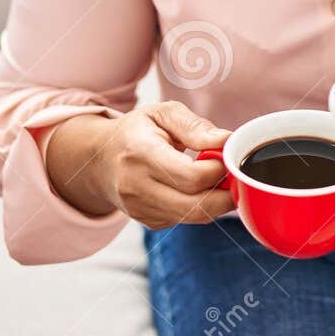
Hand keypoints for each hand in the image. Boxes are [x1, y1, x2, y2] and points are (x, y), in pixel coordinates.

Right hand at [47, 100, 235, 228]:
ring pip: (194, 217)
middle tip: (236, 175)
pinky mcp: (148, 221)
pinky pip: (185, 220)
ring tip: (221, 180)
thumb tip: (226, 141)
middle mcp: (136, 187)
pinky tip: (200, 189)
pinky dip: (201, 207)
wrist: (99, 159)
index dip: (219, 169)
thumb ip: (195, 126)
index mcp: (140, 153)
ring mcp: (140, 209)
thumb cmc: (135, 132)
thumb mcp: (162, 114)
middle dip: (226, 193)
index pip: (192, 176)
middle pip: (196, 205)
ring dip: (217, 202)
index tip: (227, 155)